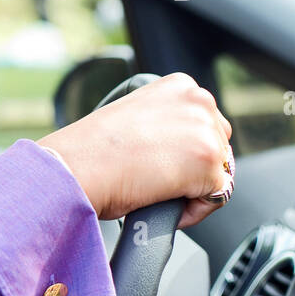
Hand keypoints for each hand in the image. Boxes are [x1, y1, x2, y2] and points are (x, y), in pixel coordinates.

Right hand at [37, 73, 233, 229]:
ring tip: (155, 192)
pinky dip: (191, 210)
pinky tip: (159, 203)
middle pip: (219, 144)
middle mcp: (199, 101)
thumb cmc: (89, 149)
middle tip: (159, 179)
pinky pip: (215, 198)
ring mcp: (207, 133)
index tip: (164, 161)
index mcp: (180, 85)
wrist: (75, 167)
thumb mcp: (133, 118)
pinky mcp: (209, 166)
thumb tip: (177, 150)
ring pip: (219, 172)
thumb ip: (163, 123)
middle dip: (194, 166)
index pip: (204, 121)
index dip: (184, 147)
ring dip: (192, 188)